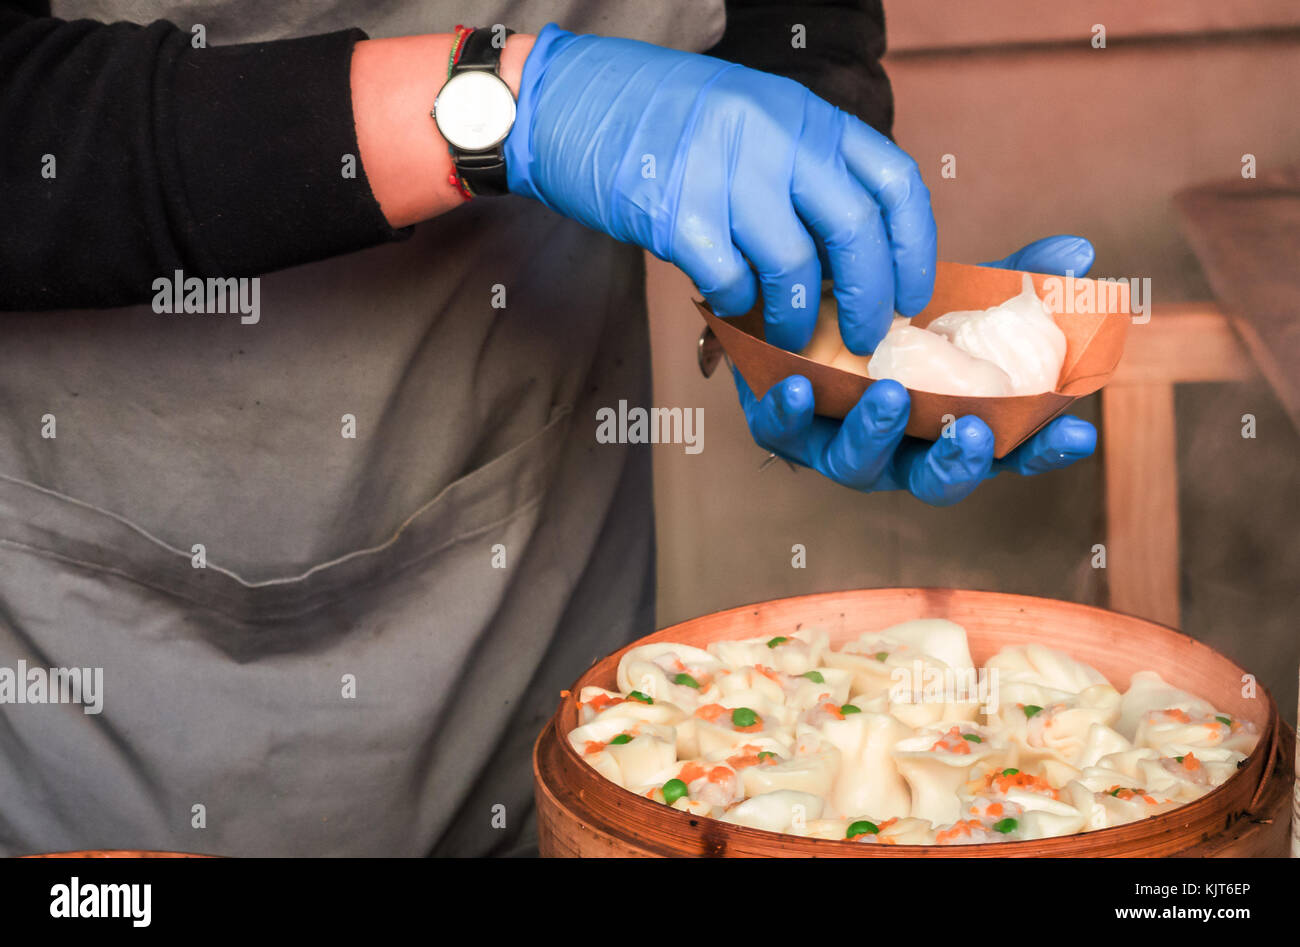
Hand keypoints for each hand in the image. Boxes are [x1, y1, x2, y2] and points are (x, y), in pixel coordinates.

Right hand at [505, 24, 935, 353]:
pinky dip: (736, 308)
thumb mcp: (754, 118)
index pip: (892, 182)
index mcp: (804, 113)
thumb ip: (804, 169)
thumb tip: (850, 252)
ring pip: (794, 267)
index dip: (914, 249)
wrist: (567, 101)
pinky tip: (730, 308)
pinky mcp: (675, 212)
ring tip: (793, 339)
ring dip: (800, 320)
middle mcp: (773, 135)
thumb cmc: (662, 120)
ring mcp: (724, 171)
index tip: (911, 296)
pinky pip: (729, 281)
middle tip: (864, 338)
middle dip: (868, 299)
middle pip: (855, 230)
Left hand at [733, 235, 1098, 504]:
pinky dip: (794, 412)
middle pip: (936, 480)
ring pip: (860, 463)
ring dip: (878, 433)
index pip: (1007, 453)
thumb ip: (1011, 280)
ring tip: (889, 394)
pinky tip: (801, 388)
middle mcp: (898, 452)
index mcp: (949, 428)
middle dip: (956, 461)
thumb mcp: (949, 292)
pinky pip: (786, 430)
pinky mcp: (783, 426)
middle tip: (972, 430)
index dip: (1042, 449)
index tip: (1078, 434)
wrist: (792, 304)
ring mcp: (838, 445)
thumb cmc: (883, 315)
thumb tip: (1079, 252)